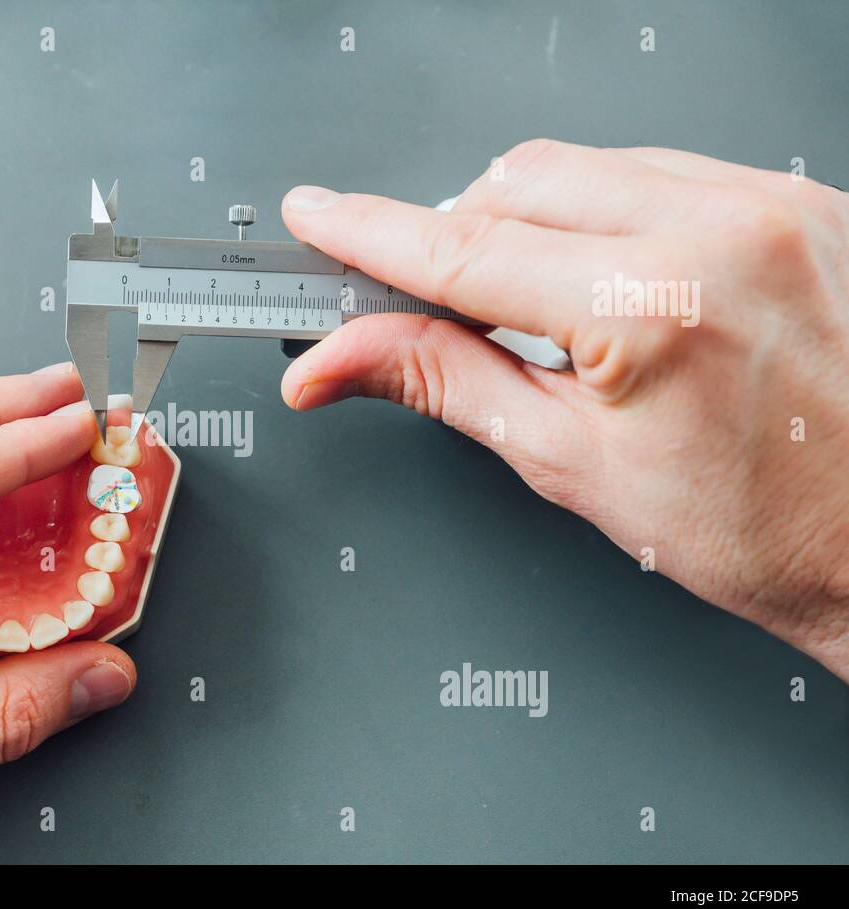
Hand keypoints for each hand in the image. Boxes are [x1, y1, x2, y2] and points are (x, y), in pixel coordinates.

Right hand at [280, 141, 847, 678]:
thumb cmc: (760, 533)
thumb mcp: (570, 463)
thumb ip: (442, 382)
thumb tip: (341, 358)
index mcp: (655, 306)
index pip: (465, 251)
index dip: (371, 235)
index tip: (318, 220)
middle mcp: (723, 229)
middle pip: (520, 183)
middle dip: (456, 232)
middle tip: (425, 300)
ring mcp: (773, 204)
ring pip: (591, 165)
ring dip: (534, 221)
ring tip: (542, 311)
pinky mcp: (801, 200)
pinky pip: (668, 169)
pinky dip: (613, 213)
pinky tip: (612, 278)